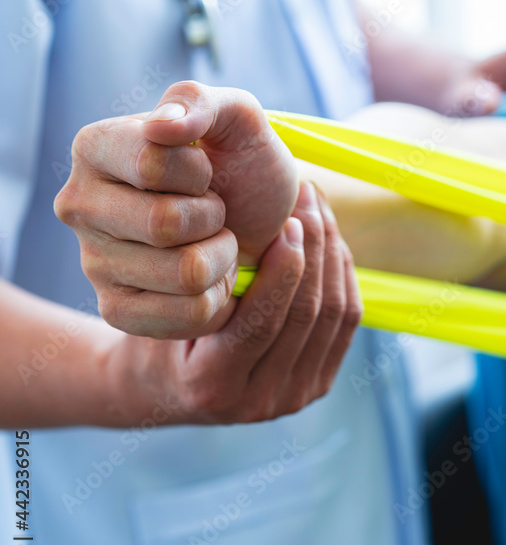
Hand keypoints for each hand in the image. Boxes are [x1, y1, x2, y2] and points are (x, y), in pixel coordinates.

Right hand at [55, 81, 297, 337]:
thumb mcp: (237, 119)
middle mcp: (79, 206)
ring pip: (187, 274)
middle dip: (214, 217)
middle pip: (165, 225)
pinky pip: (191, 315)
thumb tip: (163, 128)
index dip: (199, 173)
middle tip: (214, 211)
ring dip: (223, 257)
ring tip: (214, 242)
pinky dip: (220, 296)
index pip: (152, 165)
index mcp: (94, 147)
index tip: (204, 171)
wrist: (261, 223)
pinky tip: (211, 276)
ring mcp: (94, 263)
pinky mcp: (118, 311)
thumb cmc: (242, 166)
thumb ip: (200, 102)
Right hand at [105, 183, 361, 424]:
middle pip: (307, 317)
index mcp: (212, 386)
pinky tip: (330, 240)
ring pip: (334, 317)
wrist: (165, 387)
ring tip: (321, 210)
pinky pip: (346, 323)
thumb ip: (197, 281)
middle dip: (314, 250)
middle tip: (309, 199)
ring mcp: (293, 397)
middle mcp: (259, 402)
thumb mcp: (157, 308)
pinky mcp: (317, 385)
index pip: (261, 323)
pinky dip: (342, 276)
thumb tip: (248, 217)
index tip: (287, 219)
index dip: (283, 268)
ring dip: (332, 255)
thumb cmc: (155, 333)